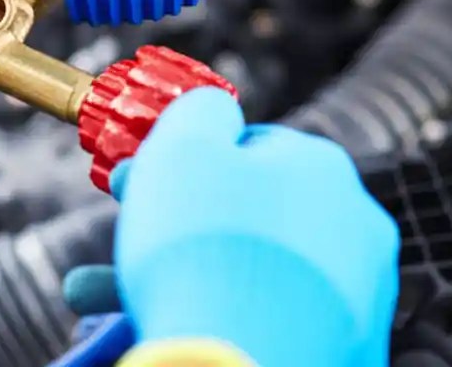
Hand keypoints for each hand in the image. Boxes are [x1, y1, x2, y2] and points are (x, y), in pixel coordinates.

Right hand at [102, 88, 398, 366]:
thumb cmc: (208, 254)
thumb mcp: (183, 149)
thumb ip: (199, 112)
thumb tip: (211, 108)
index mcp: (320, 166)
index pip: (249, 146)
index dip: (185, 159)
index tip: (140, 179)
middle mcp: (352, 225)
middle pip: (246, 211)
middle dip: (173, 219)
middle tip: (124, 231)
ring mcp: (353, 293)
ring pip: (247, 269)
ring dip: (174, 272)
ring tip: (98, 289)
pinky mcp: (340, 345)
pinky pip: (262, 317)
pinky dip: (211, 314)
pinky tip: (158, 319)